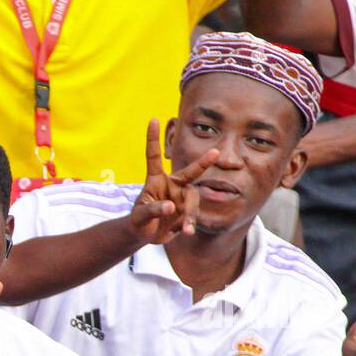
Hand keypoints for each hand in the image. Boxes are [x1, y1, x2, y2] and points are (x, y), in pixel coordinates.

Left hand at [128, 119, 218, 243]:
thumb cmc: (139, 221)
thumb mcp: (139, 217)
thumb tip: (172, 207)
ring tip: (188, 229)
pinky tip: (187, 231)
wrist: (147, 235)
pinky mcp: (187, 210)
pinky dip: (190, 224)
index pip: (153, 157)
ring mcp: (182, 197)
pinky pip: (192, 215)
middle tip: (215, 152)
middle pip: (190, 172)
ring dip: (191, 214)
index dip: (153, 139)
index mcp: (155, 180)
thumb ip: (153, 210)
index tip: (152, 120)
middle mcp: (172, 184)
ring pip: (193, 200)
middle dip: (203, 163)